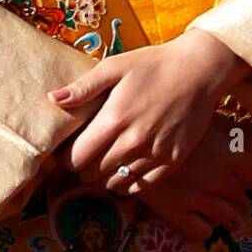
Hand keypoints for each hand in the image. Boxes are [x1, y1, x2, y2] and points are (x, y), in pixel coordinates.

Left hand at [49, 29, 250, 191]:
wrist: (199, 69)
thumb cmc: (154, 64)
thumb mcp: (116, 66)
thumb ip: (83, 87)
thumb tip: (52, 99)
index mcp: (114, 119)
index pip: (76, 158)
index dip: (65, 158)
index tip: (67, 150)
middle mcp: (133, 142)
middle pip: (92, 174)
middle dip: (83, 167)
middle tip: (86, 153)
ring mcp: (154, 154)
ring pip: (115, 184)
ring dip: (104, 177)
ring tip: (105, 160)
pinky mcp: (172, 162)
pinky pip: (141, 187)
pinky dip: (128, 183)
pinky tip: (125, 167)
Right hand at [130, 117, 251, 242]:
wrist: (130, 136)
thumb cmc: (172, 120)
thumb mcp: (206, 118)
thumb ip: (235, 133)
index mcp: (229, 153)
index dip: (251, 172)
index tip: (244, 170)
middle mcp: (219, 178)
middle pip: (241, 194)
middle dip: (235, 190)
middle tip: (224, 182)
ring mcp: (200, 198)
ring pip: (227, 217)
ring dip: (225, 213)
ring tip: (216, 204)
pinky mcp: (178, 213)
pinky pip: (202, 231)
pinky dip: (204, 226)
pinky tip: (198, 215)